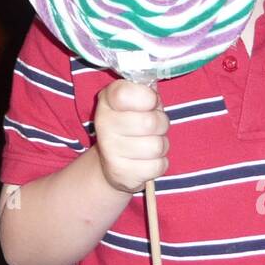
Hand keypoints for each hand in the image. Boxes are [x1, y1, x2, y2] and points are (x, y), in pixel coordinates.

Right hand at [94, 79, 168, 193]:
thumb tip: (154, 91)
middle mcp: (103, 124)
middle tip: (154, 126)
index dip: (147, 98)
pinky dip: (159, 164)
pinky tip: (145, 160)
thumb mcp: (136, 101)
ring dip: (161, 145)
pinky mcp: (122, 173)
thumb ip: (145, 90)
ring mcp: (110, 150)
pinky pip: (159, 166)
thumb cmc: (132, 123)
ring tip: (149, 143)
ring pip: (157, 146)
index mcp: (107, 99)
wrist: (111, 164)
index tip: (149, 102)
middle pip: (150, 123)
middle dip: (161, 124)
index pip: (127, 93)